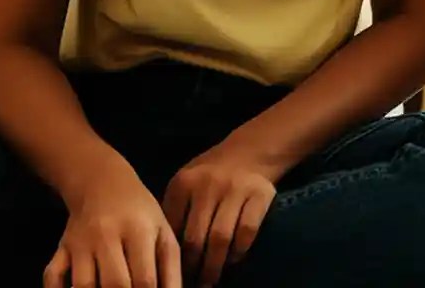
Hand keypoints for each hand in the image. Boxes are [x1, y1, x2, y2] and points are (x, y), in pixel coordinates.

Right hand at [45, 151, 181, 287]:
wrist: (102, 184)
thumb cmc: (140, 213)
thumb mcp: (163, 232)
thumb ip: (170, 268)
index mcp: (138, 231)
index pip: (144, 279)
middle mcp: (106, 236)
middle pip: (113, 284)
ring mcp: (80, 243)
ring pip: (82, 285)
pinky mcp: (60, 249)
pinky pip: (52, 278)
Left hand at [162, 141, 277, 286]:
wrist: (250, 150)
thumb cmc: (210, 174)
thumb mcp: (186, 184)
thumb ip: (176, 211)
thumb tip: (164, 254)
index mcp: (183, 184)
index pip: (172, 228)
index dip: (171, 255)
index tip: (172, 273)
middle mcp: (207, 185)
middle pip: (195, 237)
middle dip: (193, 267)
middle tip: (193, 283)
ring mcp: (235, 189)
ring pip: (221, 238)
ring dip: (215, 265)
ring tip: (211, 280)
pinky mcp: (259, 194)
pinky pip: (247, 231)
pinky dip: (239, 250)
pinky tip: (233, 260)